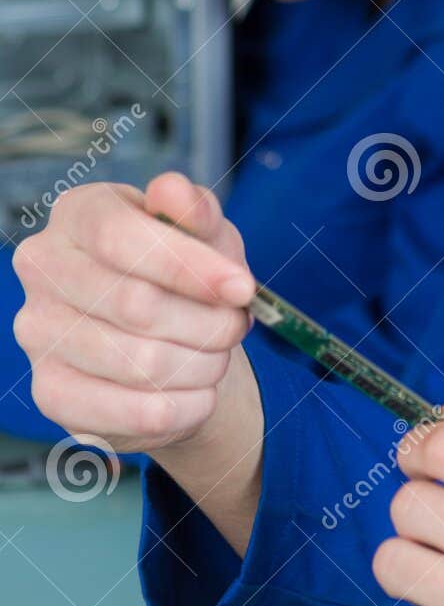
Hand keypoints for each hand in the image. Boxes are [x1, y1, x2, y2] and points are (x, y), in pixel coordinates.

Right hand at [13, 171, 256, 456]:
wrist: (169, 337)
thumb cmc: (185, 273)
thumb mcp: (204, 232)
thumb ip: (195, 210)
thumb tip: (172, 193)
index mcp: (78, 213)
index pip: (122, 238)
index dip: (189, 267)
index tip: (242, 289)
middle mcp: (44, 267)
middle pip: (135, 305)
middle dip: (208, 322)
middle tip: (236, 327)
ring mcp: (38, 331)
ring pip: (139, 362)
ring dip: (201, 366)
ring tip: (217, 357)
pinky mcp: (50, 391)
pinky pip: (130, 412)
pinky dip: (184, 408)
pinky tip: (199, 394)